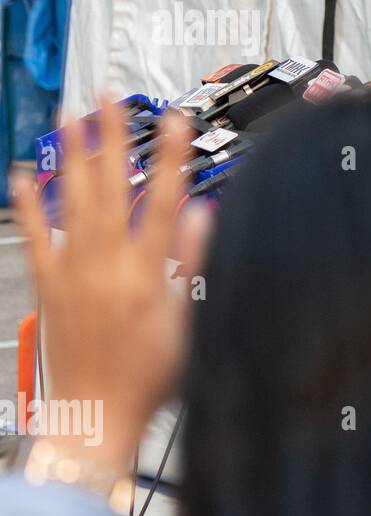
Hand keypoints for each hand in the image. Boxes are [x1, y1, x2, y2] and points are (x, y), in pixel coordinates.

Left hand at [10, 100, 212, 474]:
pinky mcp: (49, 286)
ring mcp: (73, 273)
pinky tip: (24, 174)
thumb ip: (192, 264)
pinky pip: (35, 237)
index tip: (175, 120)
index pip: (164, 201)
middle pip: (110, 188)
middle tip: (108, 98)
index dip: (171, 157)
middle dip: (111, 138)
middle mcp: (107, 265)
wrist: (96, 417)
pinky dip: (29, 204)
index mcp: (148, 274)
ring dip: (72, 157)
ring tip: (70, 118)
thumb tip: (201, 216)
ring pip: (72, 202)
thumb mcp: (188, 323)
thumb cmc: (149, 379)